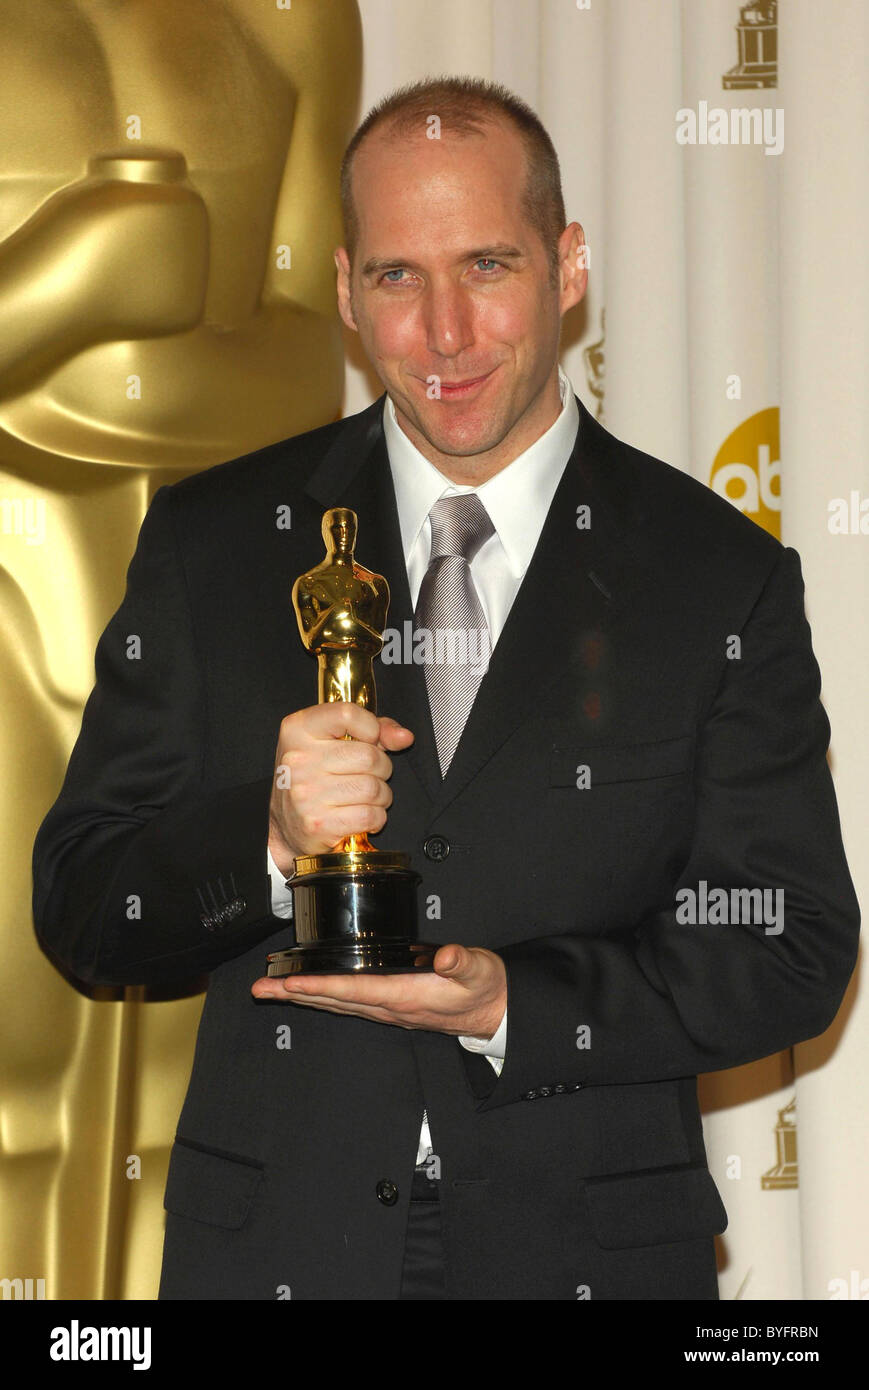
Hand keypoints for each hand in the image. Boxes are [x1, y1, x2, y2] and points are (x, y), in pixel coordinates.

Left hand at [251, 944, 506, 1041]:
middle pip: (333, 1000)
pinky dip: (322, 996)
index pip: (354, 990)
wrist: (492, 1012)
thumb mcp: (479, 971)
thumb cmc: (483, 989)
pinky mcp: (388, 1004)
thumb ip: (462, 962)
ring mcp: (386, 1008)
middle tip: (262, 988)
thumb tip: (448, 956)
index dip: (321, 986)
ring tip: (272, 989)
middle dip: (295, 994)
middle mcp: (389, 1006)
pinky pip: (346, 1002)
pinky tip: (308, 990)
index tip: (292, 983)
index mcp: (405, 996)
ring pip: (335, 1003)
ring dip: (302, 996)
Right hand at [268, 703, 412, 875]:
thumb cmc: (314, 778)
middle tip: (368, 775)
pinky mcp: (318, 823)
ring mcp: (305, 793)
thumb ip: (372, 730)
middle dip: (381, 768)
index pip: (347, 714)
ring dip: (380, 795)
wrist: (286, 826)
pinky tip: (362, 815)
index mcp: (297, 730)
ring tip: (364, 797)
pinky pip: (370, 815)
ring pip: (373, 788)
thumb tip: (404, 736)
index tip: (370, 740)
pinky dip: (376, 818)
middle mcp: (298, 760)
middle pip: (369, 756)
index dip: (371, 727)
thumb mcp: (332, 742)